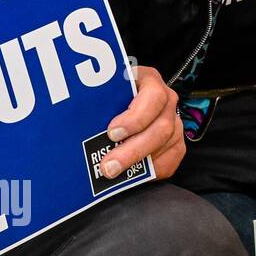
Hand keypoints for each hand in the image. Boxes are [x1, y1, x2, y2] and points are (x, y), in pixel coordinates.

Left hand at [103, 65, 184, 181]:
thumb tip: (78, 123)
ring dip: (137, 163)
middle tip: (108, 165)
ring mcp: (174, 121)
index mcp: (148, 80)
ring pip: (165, 146)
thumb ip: (97, 101)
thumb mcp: (102, 89)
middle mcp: (167, 100)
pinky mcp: (176, 143)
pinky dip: (149, 171)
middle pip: (160, 128)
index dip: (135, 118)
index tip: (112, 133)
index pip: (153, 97)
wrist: (117, 99)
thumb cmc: (106, 94)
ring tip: (113, 172)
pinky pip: (169, 161)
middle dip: (132, 150)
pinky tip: (130, 175)